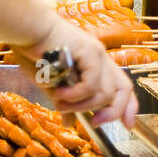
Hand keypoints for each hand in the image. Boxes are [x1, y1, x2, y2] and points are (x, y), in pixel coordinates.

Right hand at [13, 16, 137, 127]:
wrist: (28, 31)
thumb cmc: (37, 54)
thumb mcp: (53, 85)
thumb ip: (65, 103)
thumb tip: (69, 122)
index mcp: (98, 65)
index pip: (123, 88)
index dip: (129, 107)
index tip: (127, 125)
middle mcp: (102, 59)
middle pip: (123, 91)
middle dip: (112, 113)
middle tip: (94, 123)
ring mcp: (98, 54)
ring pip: (105, 93)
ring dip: (82, 105)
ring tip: (62, 103)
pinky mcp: (90, 52)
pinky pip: (91, 84)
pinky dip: (76, 94)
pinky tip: (60, 93)